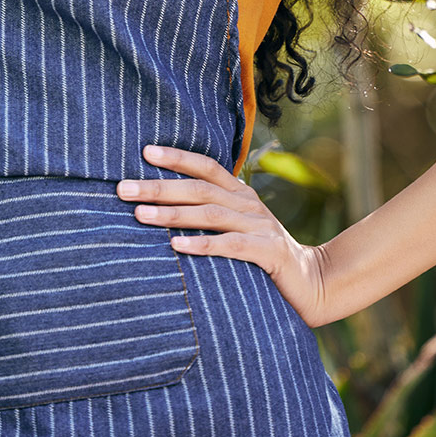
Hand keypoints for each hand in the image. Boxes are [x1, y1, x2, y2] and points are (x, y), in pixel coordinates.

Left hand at [117, 143, 330, 327]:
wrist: (312, 283)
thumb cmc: (262, 256)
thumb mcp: (236, 228)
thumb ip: (209, 215)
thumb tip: (158, 207)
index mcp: (240, 194)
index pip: (206, 167)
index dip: (177, 157)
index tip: (144, 152)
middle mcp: (249, 205)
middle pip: (199, 189)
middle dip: (159, 187)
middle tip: (123, 189)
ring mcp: (261, 227)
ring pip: (211, 214)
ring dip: (172, 214)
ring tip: (140, 216)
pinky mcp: (269, 253)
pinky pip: (231, 246)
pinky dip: (202, 245)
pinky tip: (176, 247)